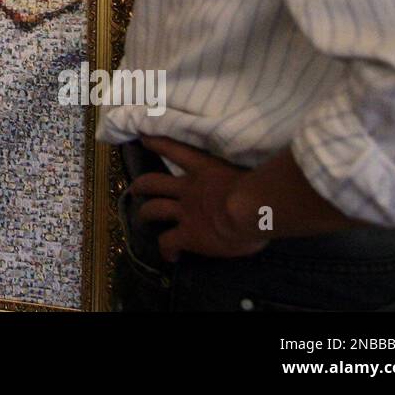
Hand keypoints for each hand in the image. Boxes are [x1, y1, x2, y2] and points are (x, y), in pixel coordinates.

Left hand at [129, 135, 269, 261]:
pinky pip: (168, 242)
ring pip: (154, 210)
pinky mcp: (187, 235)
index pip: (175, 149)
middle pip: (154, 183)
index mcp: (205, 169)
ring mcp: (184, 212)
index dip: (156, 143)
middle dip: (141, 186)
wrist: (250, 207)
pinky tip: (170, 256)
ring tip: (143, 219)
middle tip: (135, 189)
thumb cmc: (260, 187)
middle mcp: (188, 189)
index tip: (143, 138)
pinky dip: (166, 249)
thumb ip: (242, 175)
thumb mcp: (249, 172)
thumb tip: (254, 181)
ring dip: (145, 214)